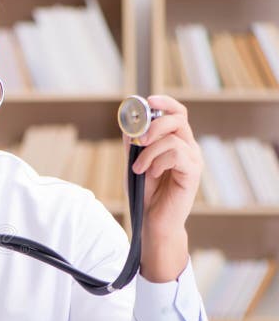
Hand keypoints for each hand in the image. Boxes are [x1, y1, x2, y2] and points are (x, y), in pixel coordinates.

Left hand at [126, 95, 202, 281]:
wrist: (153, 221)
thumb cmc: (146, 194)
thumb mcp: (134, 164)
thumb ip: (133, 145)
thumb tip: (128, 123)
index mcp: (176, 142)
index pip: (178, 113)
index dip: (165, 102)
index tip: (148, 99)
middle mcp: (188, 147)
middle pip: (178, 119)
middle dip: (154, 125)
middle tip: (138, 140)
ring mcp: (193, 159)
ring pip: (173, 138)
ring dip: (149, 151)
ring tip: (139, 168)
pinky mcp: (193, 173)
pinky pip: (176, 154)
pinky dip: (158, 161)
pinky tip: (151, 174)